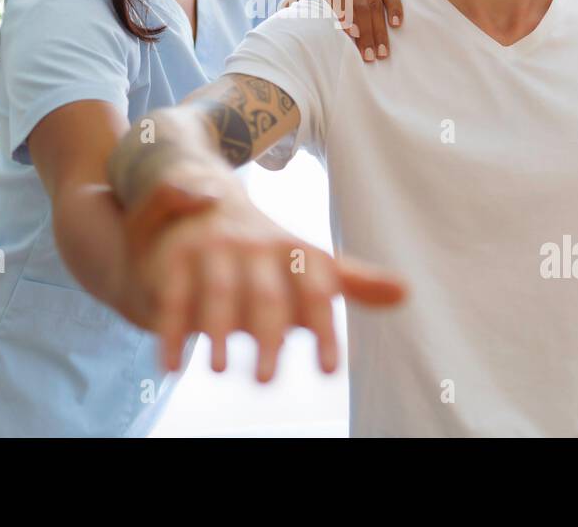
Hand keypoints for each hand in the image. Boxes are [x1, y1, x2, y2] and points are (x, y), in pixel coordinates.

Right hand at [114, 170, 407, 381]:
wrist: (196, 197)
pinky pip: (172, 296)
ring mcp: (212, 249)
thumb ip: (352, 279)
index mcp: (292, 248)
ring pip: (218, 291)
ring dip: (216, 330)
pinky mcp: (173, 258)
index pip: (316, 288)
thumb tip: (405, 292)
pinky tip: (173, 365)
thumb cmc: (261, 248)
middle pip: (266, 294)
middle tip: (268, 381)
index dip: (323, 329)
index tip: (329, 372)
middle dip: (268, 335)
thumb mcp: (305, 258)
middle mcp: (254, 246)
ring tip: (220, 370)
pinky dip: (172, 330)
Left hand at [280, 0, 403, 62]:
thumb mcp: (303, 0)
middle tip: (368, 56)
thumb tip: (280, 25)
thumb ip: (293, 10)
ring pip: (374, 1)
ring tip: (381, 52)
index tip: (349, 36)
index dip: (342, 16)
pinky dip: (395, 6)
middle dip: (364, 32)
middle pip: (357, 5)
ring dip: (379, 29)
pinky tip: (396, 24)